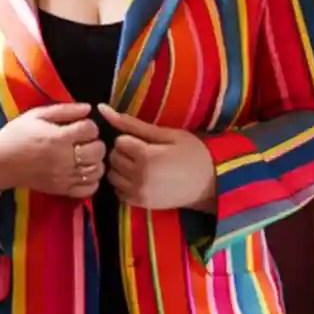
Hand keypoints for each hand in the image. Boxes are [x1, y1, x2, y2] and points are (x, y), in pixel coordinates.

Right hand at [0, 103, 104, 198]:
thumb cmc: (17, 135)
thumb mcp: (37, 115)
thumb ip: (64, 110)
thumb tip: (88, 108)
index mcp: (58, 138)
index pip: (90, 129)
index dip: (89, 125)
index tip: (80, 126)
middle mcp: (64, 159)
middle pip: (98, 150)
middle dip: (95, 142)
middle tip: (84, 141)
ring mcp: (64, 177)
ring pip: (97, 170)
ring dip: (96, 161)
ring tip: (85, 156)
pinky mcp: (61, 190)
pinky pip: (89, 189)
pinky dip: (92, 180)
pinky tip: (84, 171)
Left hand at [97, 104, 215, 211]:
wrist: (211, 183)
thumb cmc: (193, 153)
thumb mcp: (168, 134)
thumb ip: (134, 124)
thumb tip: (103, 109)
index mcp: (146, 156)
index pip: (119, 141)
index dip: (131, 138)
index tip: (145, 140)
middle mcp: (138, 177)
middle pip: (114, 158)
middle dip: (124, 152)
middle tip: (143, 151)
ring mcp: (139, 193)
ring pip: (112, 175)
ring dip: (121, 168)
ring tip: (140, 165)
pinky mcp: (140, 205)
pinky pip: (118, 192)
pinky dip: (124, 184)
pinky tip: (139, 178)